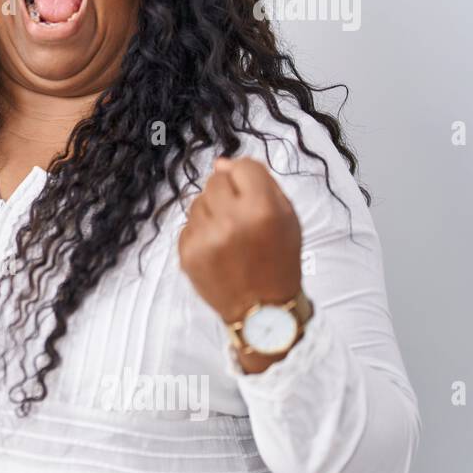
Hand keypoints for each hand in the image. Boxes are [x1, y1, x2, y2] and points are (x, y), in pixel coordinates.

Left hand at [178, 156, 302, 324]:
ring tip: (229, 237)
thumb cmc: (279, 261)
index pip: (242, 166)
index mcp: (263, 209)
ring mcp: (206, 238)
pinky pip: (186, 225)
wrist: (262, 310)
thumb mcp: (286, 218)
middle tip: (240, 219)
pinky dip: (200, 233)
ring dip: (211, 212)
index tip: (250, 194)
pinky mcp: (188, 253)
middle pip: (215, 180)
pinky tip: (217, 249)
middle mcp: (232, 220)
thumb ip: (259, 184)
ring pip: (197, 201)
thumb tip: (222, 163)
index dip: (246, 178)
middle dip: (227, 194)